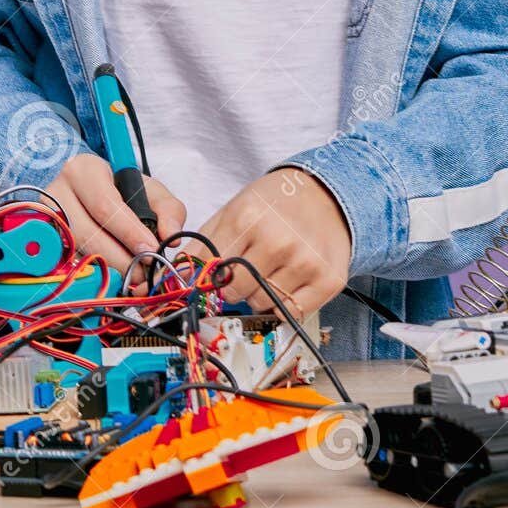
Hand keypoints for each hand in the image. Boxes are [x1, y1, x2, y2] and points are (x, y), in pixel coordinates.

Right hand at [46, 153, 185, 278]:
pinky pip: (70, 262)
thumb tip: (171, 237)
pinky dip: (95, 273)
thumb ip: (169, 210)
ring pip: (78, 252)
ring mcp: (46, 218)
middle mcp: (57, 192)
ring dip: (109, 270)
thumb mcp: (150, 190)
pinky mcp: (44, 240)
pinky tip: (114, 278)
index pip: (105, 206)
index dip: (129, 232)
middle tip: (145, 274)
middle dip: (120, 259)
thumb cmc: (122, 190)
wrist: (91, 190)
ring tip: (134, 278)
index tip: (151, 251)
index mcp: (83, 171)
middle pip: (88, 234)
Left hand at [201, 168, 351, 318]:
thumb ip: (202, 244)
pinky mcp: (328, 280)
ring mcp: (306, 262)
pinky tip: (290, 280)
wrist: (326, 195)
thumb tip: (178, 277)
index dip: (208, 277)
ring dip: (260, 294)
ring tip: (272, 268)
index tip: (212, 277)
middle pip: (235, 292)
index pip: (210, 271)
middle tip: (246, 268)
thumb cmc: (275, 204)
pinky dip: (285, 304)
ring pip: (262, 304)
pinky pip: (291, 312)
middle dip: (234, 286)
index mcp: (247, 218)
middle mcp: (278, 240)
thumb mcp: (233, 210)